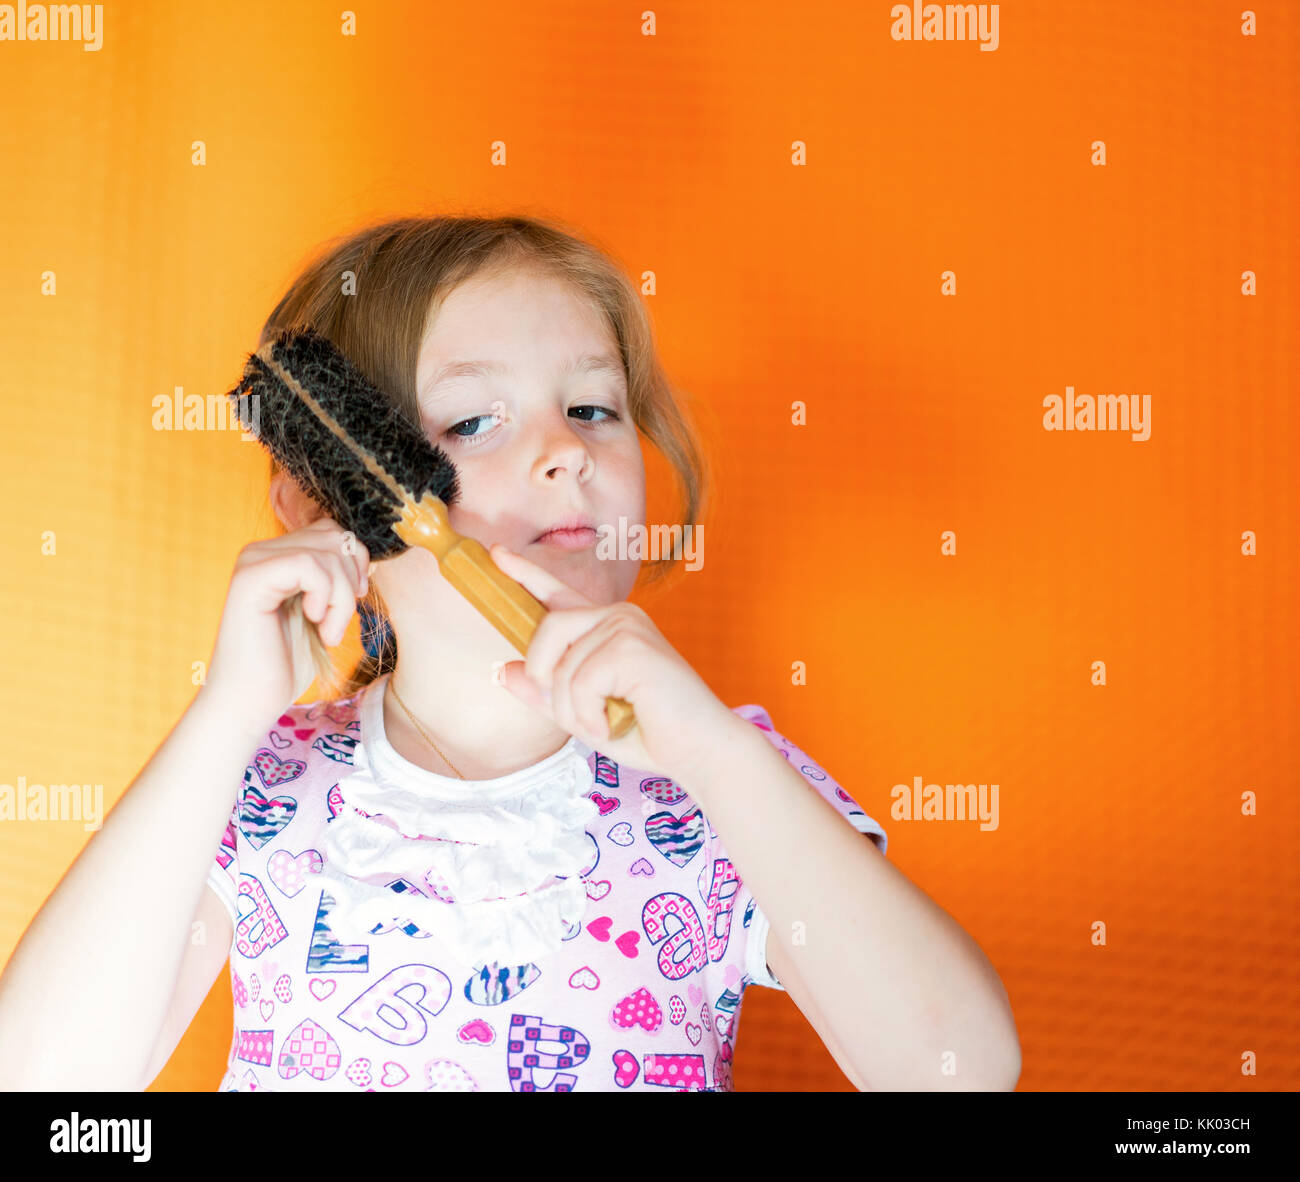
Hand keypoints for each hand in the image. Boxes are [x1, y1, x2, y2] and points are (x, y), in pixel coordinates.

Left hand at [489, 543, 740, 785]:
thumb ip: (545, 692)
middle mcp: (617, 616)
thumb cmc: (651, 732)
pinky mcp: (632, 646)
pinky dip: (589, 714)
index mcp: (605, 627)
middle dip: (548, 680)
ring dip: (573, 709)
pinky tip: (615, 722)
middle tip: (580, 714)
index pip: (557, 594)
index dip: (525, 573)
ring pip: (561, 665)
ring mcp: (626, 626)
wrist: (702, 750)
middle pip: (546, 630)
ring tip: (606, 722)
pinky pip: (580, 682)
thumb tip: (501, 669)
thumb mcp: (584, 715)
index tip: (496, 553)